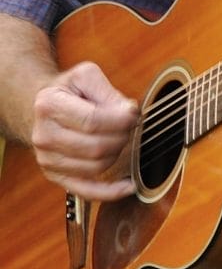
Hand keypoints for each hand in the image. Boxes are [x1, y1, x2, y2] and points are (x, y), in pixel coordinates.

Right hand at [31, 61, 138, 201]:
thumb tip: (129, 112)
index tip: (135, 114)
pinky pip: (85, 191)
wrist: (39, 108)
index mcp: (49, 105)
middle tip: (130, 124)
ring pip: (95, 166)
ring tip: (121, 136)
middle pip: (95, 146)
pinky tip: (128, 185)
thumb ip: (108, 91)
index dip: (120, 120)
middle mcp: (43, 135)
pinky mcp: (54, 176)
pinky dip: (110, 192)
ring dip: (117, 152)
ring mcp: (47, 159)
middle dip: (122, 135)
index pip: (92, 120)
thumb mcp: (85, 77)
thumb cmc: (68, 90)